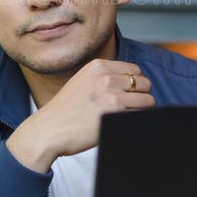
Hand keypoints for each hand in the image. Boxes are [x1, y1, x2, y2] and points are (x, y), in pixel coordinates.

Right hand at [6, 59, 153, 172]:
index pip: (134, 70)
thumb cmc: (64, 110)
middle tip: (129, 107)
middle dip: (141, 95)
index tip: (128, 94)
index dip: (135, 84)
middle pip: (144, 83)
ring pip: (147, 100)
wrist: (48, 130)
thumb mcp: (82, 81)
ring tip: (127, 116)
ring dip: (141, 109)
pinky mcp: (115, 114)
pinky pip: (140, 115)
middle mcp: (106, 78)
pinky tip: (122, 124)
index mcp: (98, 66)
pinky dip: (136, 120)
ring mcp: (112, 96)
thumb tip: (130, 82)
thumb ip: (104, 77)